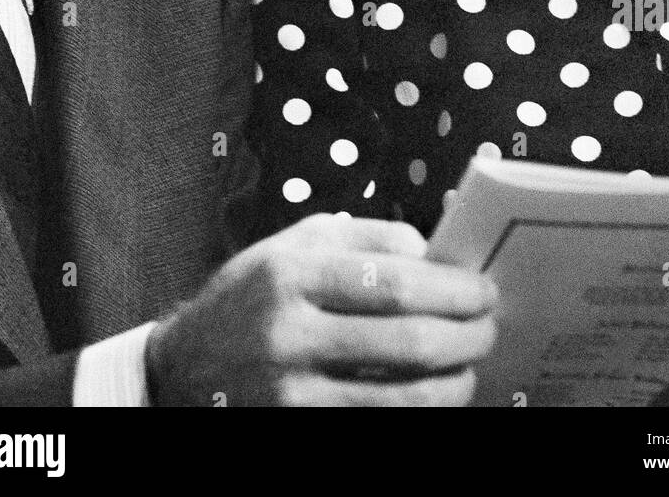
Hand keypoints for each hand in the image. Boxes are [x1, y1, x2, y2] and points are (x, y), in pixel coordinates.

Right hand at [145, 213, 497, 405]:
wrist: (180, 372)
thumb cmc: (250, 297)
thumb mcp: (291, 246)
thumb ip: (361, 239)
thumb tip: (434, 250)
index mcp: (291, 274)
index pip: (392, 280)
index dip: (451, 288)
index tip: (482, 289)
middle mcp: (288, 334)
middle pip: (405, 342)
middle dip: (464, 337)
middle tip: (488, 328)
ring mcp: (290, 394)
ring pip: (399, 399)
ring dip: (451, 385)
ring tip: (469, 368)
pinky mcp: (296, 430)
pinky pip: (375, 427)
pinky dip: (416, 414)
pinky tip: (434, 399)